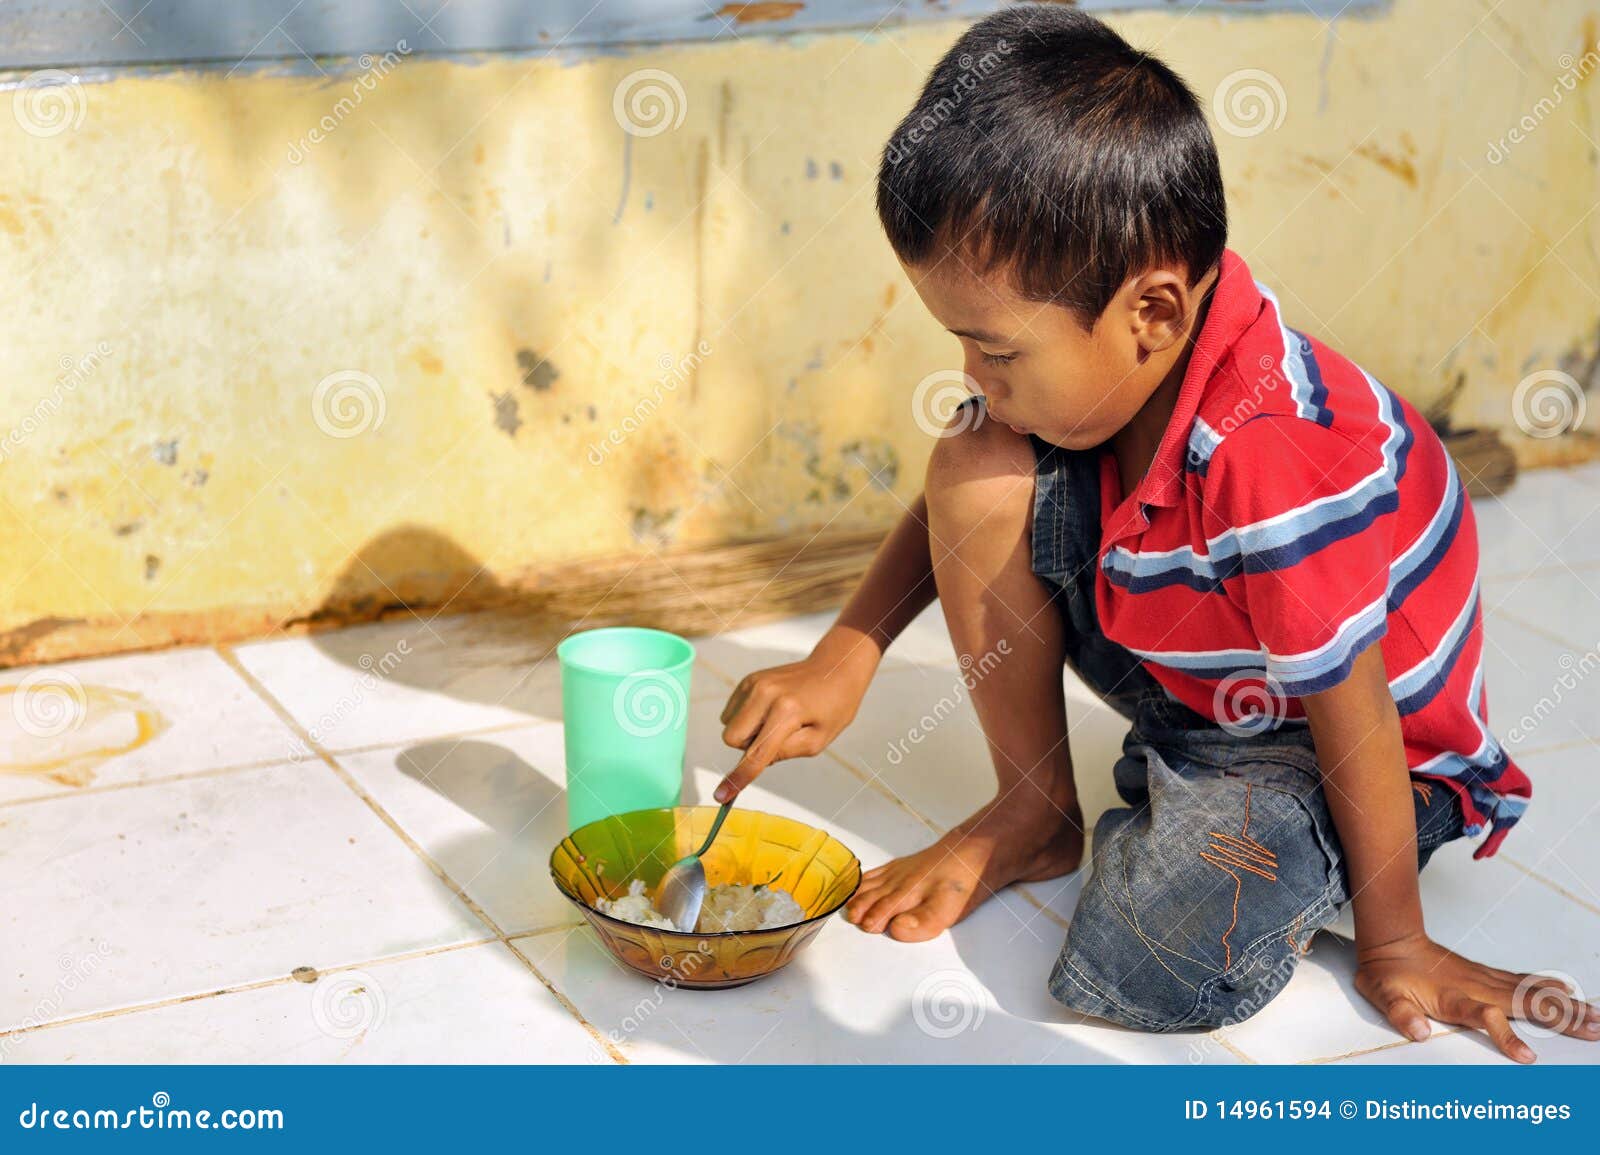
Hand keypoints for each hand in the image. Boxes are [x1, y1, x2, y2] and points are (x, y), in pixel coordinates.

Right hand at [715, 628, 879, 801]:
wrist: (835, 668)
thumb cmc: (833, 707)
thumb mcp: (818, 740)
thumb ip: (785, 753)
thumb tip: (755, 761)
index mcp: (787, 711)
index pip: (756, 754)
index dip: (739, 778)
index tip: (722, 795)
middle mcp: (765, 694)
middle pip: (732, 738)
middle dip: (747, 747)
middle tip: (775, 738)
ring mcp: (754, 683)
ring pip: (728, 724)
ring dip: (747, 732)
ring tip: (775, 721)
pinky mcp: (749, 679)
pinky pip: (732, 711)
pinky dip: (746, 718)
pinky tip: (769, 711)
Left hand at [1355, 931, 1599, 1061]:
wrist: (1392, 941)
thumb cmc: (1387, 973)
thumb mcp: (1381, 995)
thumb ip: (1399, 1014)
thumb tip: (1418, 1033)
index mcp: (1452, 996)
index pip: (1484, 1016)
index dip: (1505, 1036)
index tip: (1527, 1058)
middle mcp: (1475, 986)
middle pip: (1524, 1003)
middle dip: (1560, 1018)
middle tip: (1594, 1031)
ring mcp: (1483, 978)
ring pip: (1531, 992)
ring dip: (1564, 1004)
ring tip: (1595, 1017)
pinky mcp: (1486, 974)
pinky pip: (1522, 981)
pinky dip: (1547, 986)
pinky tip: (1566, 990)